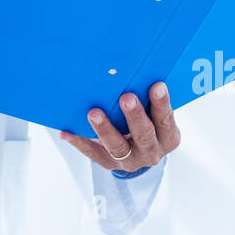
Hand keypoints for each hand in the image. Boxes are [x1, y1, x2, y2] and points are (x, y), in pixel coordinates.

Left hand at [59, 82, 180, 171]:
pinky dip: (79, 142)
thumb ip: (148, 99)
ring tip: (94, 113)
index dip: (162, 104)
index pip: (166, 120)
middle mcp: (151, 152)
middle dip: (135, 116)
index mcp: (168, 137)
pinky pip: (93, 153)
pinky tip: (67, 132)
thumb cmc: (147, 121)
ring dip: (105, 129)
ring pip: (118, 147)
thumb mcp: (154, 114)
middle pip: (144, 135)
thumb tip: (131, 70)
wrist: (137, 152)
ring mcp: (130, 161)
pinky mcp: (109, 164)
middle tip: (127, 97)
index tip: (157, 85)